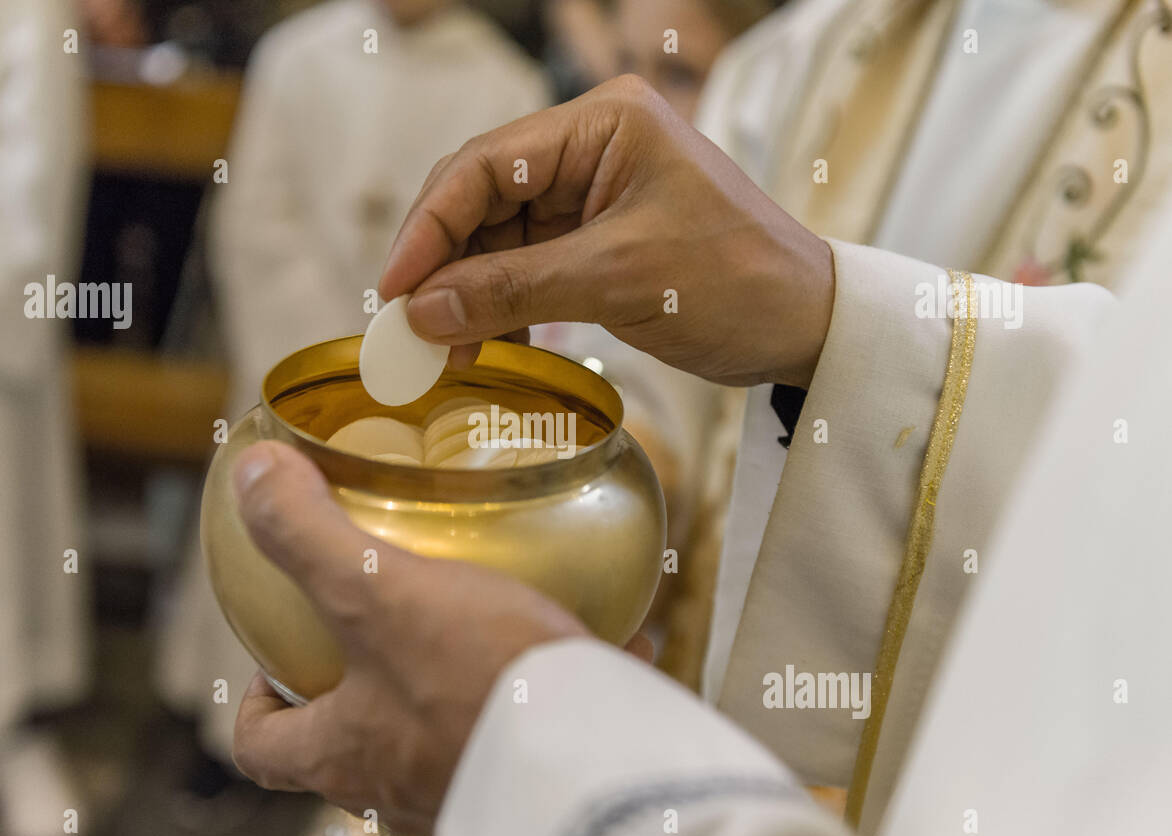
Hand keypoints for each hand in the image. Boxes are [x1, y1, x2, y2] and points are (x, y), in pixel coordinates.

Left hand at [231, 439, 626, 835]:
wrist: (595, 754)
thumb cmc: (478, 679)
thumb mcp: (378, 589)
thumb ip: (308, 533)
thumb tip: (252, 474)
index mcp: (344, 753)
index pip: (263, 751)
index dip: (256, 707)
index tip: (274, 662)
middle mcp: (398, 787)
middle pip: (351, 750)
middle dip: (355, 693)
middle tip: (376, 629)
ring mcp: (468, 787)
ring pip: (441, 741)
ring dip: (451, 689)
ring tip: (483, 628)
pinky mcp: (536, 776)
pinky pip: (536, 728)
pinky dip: (553, 688)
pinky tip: (593, 642)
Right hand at [379, 74, 834, 388]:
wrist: (805, 324)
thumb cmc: (737, 282)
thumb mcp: (620, 281)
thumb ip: (514, 288)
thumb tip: (421, 310)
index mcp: (603, 123)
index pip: (485, 165)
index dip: (428, 227)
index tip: (393, 289)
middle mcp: (590, 147)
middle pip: (481, 199)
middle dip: (442, 265)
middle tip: (406, 329)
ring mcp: (591, 192)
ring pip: (497, 238)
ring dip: (466, 293)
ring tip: (442, 350)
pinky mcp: (595, 238)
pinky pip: (526, 266)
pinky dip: (500, 304)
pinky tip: (481, 343)